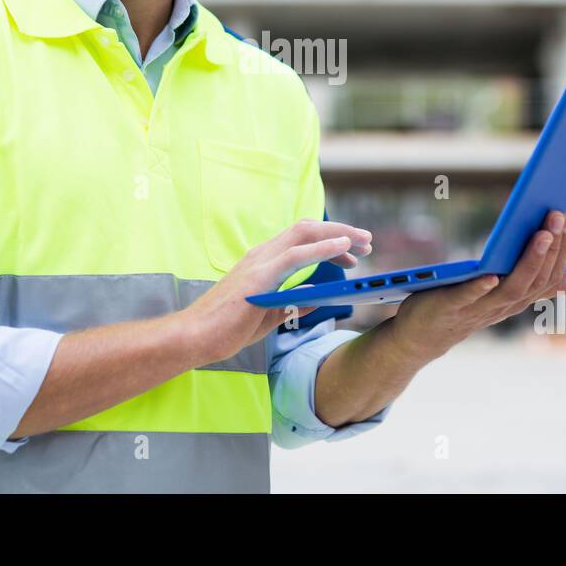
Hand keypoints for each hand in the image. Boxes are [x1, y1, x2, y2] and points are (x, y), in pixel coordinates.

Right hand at [183, 217, 372, 365]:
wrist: (197, 337)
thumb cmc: (227, 328)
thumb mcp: (270, 314)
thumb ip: (293, 301)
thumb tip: (318, 295)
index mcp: (263, 261)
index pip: (301, 239)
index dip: (330, 240)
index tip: (353, 252)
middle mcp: (262, 254)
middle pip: (307, 228)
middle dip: (341, 230)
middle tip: (368, 241)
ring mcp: (260, 261)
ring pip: (305, 233)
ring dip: (338, 234)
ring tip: (363, 241)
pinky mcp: (260, 275)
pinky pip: (297, 254)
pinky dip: (322, 247)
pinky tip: (343, 246)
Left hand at [386, 210, 565, 362]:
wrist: (423, 335)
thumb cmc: (465, 307)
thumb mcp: (503, 295)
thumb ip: (535, 284)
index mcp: (516, 299)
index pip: (549, 277)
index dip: (562, 249)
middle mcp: (503, 306)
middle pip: (535, 279)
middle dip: (551, 248)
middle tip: (558, 216)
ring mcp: (478, 309)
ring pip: (511, 289)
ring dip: (529, 262)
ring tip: (540, 234)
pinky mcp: (450, 307)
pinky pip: (468, 298)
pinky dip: (481, 288)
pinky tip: (491, 273)